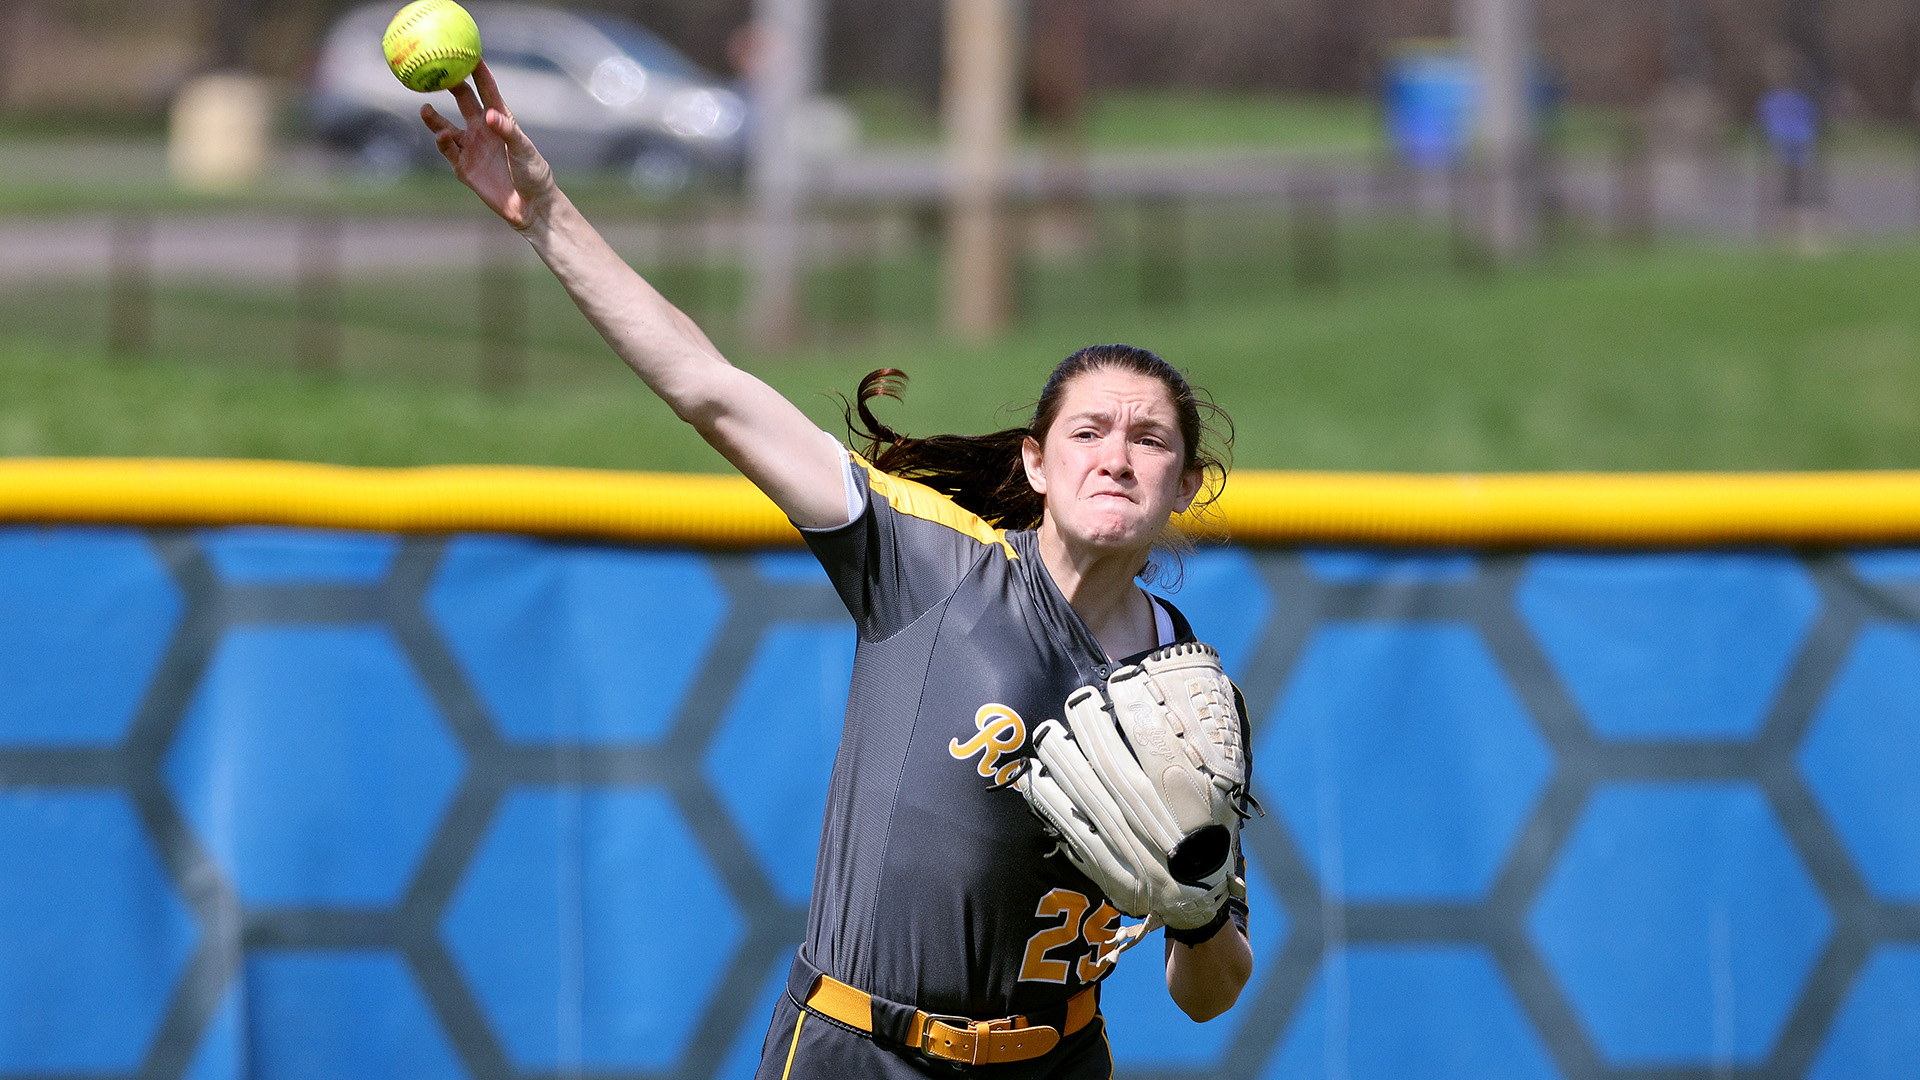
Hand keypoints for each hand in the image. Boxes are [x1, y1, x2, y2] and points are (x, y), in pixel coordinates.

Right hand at [420, 61, 553, 229]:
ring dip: (435, 118)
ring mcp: (471, 148)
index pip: (487, 90)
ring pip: (446, 126)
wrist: (530, 206)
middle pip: (463, 101)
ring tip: (425, 108)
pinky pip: (448, 151)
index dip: (477, 71)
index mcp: (501, 120)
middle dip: (450, 84)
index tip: (468, 51)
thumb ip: (508, 132)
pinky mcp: (464, 168)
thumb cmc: (533, 174)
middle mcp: (483, 130)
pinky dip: (443, 143)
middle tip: (436, 71)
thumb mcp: (524, 151)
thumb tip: (489, 115)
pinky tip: (442, 136)